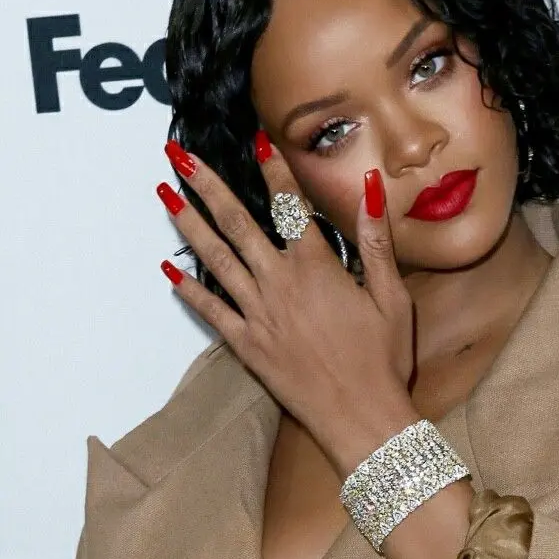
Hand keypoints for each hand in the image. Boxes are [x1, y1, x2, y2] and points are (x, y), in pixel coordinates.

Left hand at [157, 136, 416, 468]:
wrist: (362, 418)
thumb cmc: (384, 360)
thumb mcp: (393, 297)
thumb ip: (375, 241)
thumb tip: (370, 187)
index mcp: (317, 267)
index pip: (290, 205)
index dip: (272, 169)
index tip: (254, 139)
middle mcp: (279, 283)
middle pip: (237, 223)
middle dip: (206, 186)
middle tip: (179, 157)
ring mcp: (258, 314)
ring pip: (215, 259)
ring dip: (188, 225)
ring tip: (165, 196)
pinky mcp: (247, 345)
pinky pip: (211, 311)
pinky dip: (189, 290)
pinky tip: (169, 271)